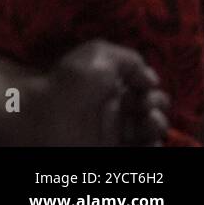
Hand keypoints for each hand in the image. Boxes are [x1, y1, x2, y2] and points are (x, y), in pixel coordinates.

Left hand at [34, 39, 169, 145]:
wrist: (45, 118)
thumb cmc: (72, 84)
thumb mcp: (99, 54)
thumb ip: (128, 58)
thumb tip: (149, 78)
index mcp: (108, 81)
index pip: (141, 83)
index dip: (149, 82)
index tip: (145, 83)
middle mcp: (114, 105)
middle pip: (151, 105)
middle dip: (156, 102)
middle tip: (144, 104)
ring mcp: (115, 129)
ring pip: (151, 129)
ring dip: (158, 124)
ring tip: (149, 120)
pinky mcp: (113, 148)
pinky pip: (143, 150)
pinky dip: (152, 146)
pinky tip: (148, 140)